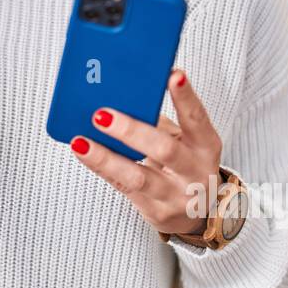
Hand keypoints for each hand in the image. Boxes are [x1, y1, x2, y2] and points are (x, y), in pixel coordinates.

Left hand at [69, 68, 223, 236]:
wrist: (197, 212)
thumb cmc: (184, 164)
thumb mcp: (184, 141)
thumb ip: (158, 122)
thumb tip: (118, 96)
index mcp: (206, 146)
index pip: (197, 118)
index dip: (186, 97)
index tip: (173, 75)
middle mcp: (196, 172)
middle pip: (165, 149)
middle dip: (131, 130)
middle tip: (102, 114)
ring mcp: (177, 196)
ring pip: (138, 177)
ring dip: (106, 157)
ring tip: (81, 141)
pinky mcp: (156, 212)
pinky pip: (123, 186)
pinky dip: (101, 167)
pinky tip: (84, 152)